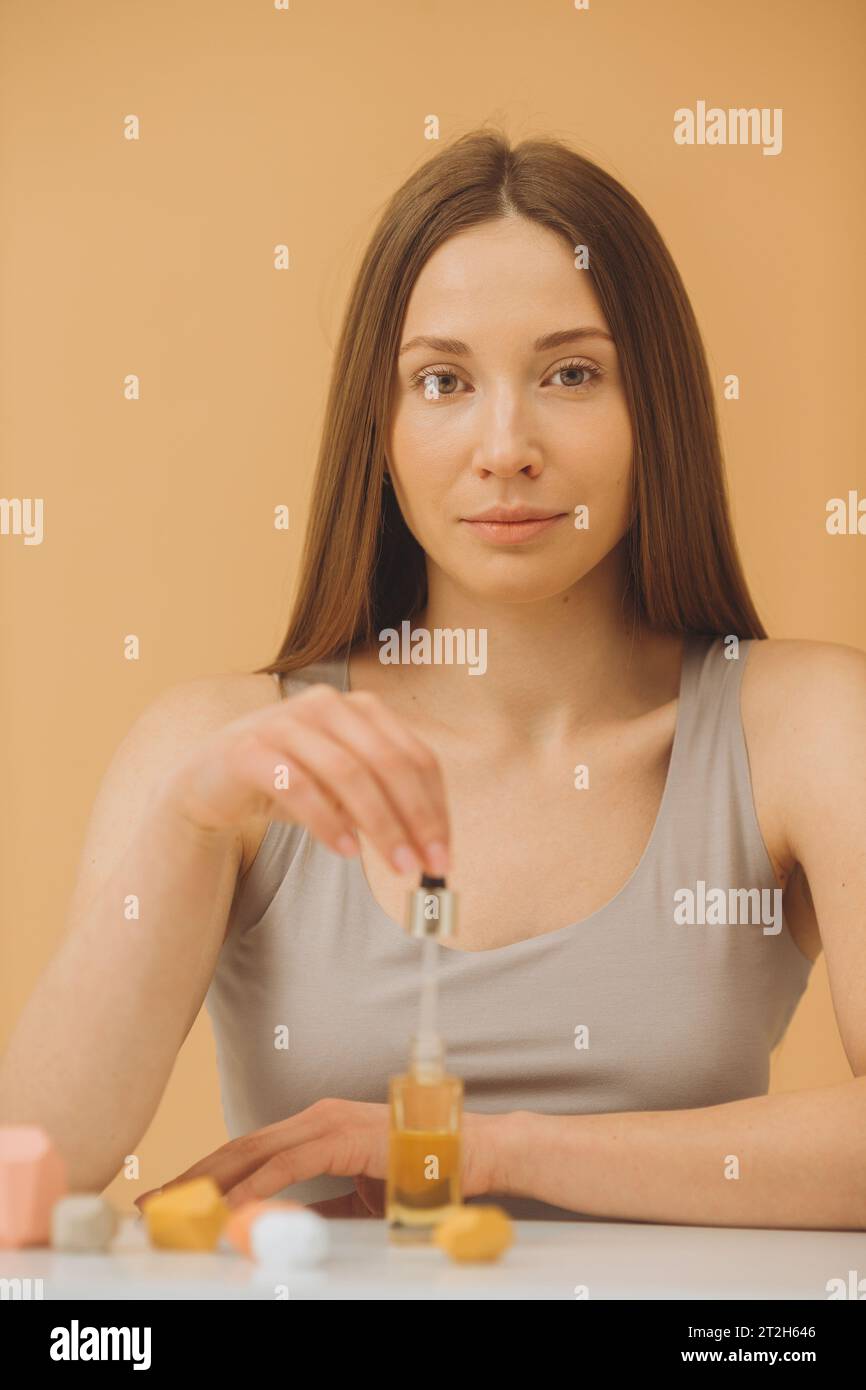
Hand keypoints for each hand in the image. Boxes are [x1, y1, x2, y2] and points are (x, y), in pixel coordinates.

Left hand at [134, 1098, 512, 1217]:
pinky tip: (229, 1206)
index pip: (249, 1149)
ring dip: (212, 1181)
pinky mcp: (343, 1135)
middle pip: (240, 1146)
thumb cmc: (423, 1173)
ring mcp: (329, 1120)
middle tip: (155, 1205)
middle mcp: (317, 1115)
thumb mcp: (358, 1196)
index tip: (175, 1198)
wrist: (477, 1154)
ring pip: (254, 1150)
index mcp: (318, 1125)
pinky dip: (253, 1186)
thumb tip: (282, 1225)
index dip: (208, 1172)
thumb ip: (320, 1206)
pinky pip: (287, 1165)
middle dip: (194, 1176)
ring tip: (178, 1208)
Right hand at [156, 681, 450, 877]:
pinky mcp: (249, 749)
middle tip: (427, 866)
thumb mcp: (343, 789)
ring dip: (380, 824)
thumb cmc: (288, 781)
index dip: (435, 807)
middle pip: (388, 762)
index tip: (445, 854)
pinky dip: (327, 821)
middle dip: (415, 818)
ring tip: (396, 865)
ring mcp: (285, 722)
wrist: (208, 779)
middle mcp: (326, 705)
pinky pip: (298, 786)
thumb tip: (430, 848)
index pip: (415, 756)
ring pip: (348, 773)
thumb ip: (383, 803)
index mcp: (359, 709)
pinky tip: (345, 850)